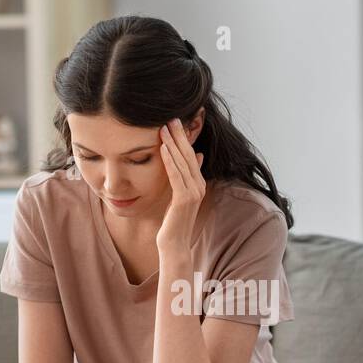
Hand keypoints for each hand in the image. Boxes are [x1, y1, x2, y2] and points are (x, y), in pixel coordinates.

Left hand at [155, 117, 205, 250]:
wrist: (174, 244)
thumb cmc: (173, 221)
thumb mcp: (180, 194)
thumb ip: (187, 176)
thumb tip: (197, 156)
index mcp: (198, 183)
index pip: (191, 156)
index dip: (184, 139)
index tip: (176, 122)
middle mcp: (199, 186)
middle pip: (189, 155)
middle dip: (180, 136)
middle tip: (172, 117)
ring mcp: (193, 192)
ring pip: (183, 163)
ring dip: (173, 144)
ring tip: (165, 127)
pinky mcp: (184, 199)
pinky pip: (176, 176)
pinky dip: (169, 161)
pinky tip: (163, 148)